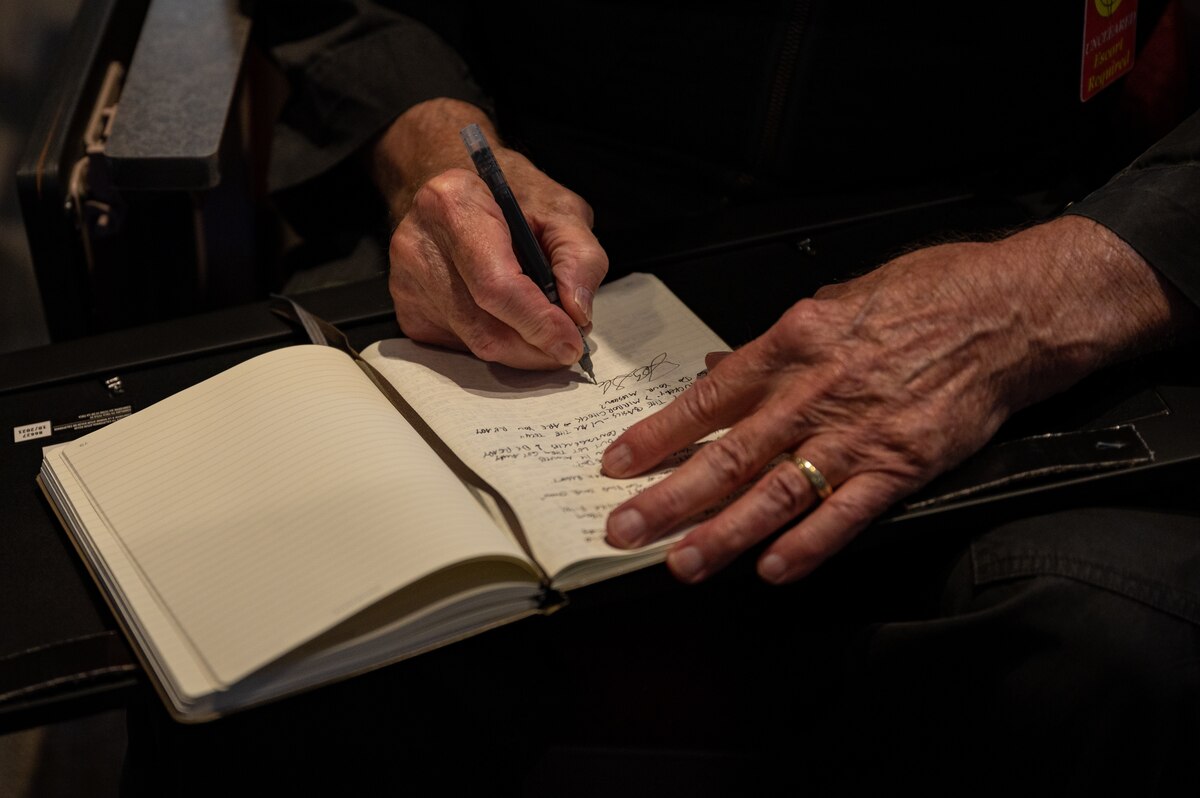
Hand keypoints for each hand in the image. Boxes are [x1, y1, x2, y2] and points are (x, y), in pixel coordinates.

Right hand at [372, 99, 607, 368]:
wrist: (454, 191)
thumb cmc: (510, 197)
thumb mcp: (561, 210)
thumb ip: (580, 258)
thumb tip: (577, 314)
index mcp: (453, 204)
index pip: (495, 285)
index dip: (538, 322)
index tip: (571, 343)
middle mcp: (419, 245)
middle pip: (484, 327)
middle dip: (534, 347)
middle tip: (567, 347)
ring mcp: (406, 283)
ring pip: (474, 344)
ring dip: (519, 349)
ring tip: (544, 329)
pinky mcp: (407, 311)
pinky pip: (460, 347)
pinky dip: (496, 343)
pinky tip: (508, 319)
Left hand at [601, 217, 1191, 583]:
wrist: (1008, 310)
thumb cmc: (925, 294)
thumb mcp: (835, 299)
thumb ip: (773, 346)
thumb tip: (719, 373)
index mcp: (792, 343)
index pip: (707, 400)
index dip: (656, 436)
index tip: (618, 464)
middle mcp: (815, 391)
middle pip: (728, 455)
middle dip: (669, 497)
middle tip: (625, 529)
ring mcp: (858, 432)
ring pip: (777, 492)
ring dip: (724, 533)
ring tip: (683, 562)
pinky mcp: (903, 464)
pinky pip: (847, 513)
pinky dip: (809, 545)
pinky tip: (774, 570)